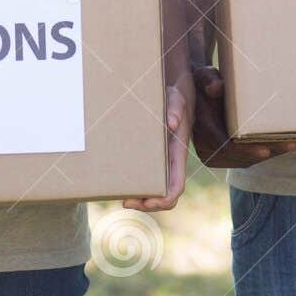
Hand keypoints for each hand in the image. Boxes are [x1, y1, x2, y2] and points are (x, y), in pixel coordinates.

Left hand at [123, 72, 195, 211]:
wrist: (171, 91)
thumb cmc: (174, 96)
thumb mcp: (176, 98)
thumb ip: (175, 108)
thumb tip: (172, 123)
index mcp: (178, 155)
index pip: (176, 187)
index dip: (164, 200)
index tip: (146, 202)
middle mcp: (170, 162)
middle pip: (164, 194)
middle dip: (146, 204)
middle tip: (125, 202)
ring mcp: (160, 160)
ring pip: (153, 188)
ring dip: (139, 197)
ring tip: (119, 195)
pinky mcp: (149, 154)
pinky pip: (143, 175)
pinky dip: (133, 183)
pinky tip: (118, 180)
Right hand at [190, 65, 295, 168]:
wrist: (199, 96)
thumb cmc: (204, 82)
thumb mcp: (202, 75)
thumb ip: (208, 79)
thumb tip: (217, 87)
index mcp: (200, 126)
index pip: (224, 144)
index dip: (245, 148)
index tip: (265, 149)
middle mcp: (205, 146)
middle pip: (241, 155)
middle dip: (268, 149)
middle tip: (292, 142)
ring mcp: (216, 155)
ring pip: (247, 159)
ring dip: (271, 151)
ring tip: (294, 141)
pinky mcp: (226, 158)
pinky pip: (248, 158)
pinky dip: (267, 151)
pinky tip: (286, 143)